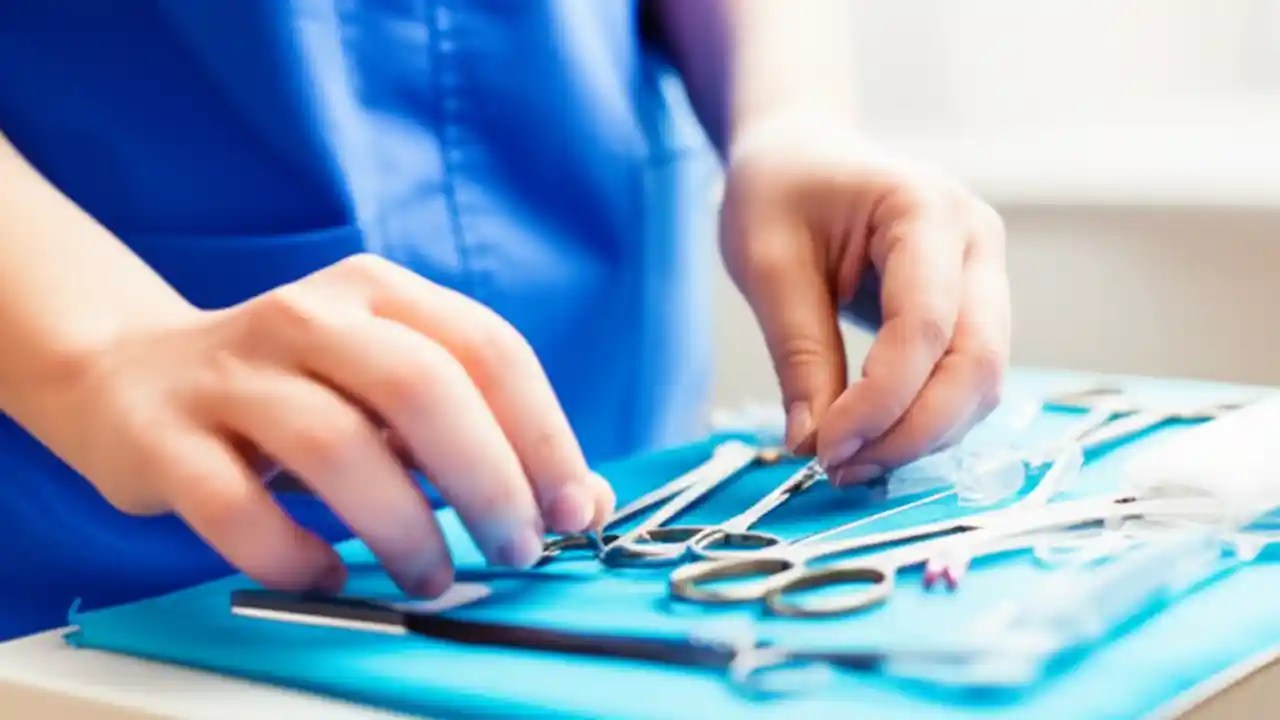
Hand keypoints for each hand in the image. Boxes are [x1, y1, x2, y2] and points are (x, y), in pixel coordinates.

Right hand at [38, 254, 613, 595]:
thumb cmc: (296, 393)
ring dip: (402, 527)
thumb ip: (480, 435)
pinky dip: (294, 555)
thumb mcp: (388, 389)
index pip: (487, 347)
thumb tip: (583, 501)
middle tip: (515, 551)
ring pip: (334, 445)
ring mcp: (231, 373)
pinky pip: (236, 508)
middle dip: (487, 480)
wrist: (128, 375)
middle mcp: (308, 316)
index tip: (571, 509)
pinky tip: (328, 575)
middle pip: (419, 387)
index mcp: (379, 291)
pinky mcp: (162, 437)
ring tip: (432, 578)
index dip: (544, 433)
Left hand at [720, 113, 1010, 484]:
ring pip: (980, 383)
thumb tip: (812, 445)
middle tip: (840, 471)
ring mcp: (984, 276)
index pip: (924, 326)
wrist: (800, 152)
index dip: (880, 401)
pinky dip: (923, 422)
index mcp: (926, 210)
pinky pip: (964, 381)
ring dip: (920, 437)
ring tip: (846, 462)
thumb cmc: (778, 190)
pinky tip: (869, 442)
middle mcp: (976, 242)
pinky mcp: (972, 310)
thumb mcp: (766, 263)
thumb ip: (798, 352)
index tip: (823, 448)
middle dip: (911, 432)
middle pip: (976, 363)